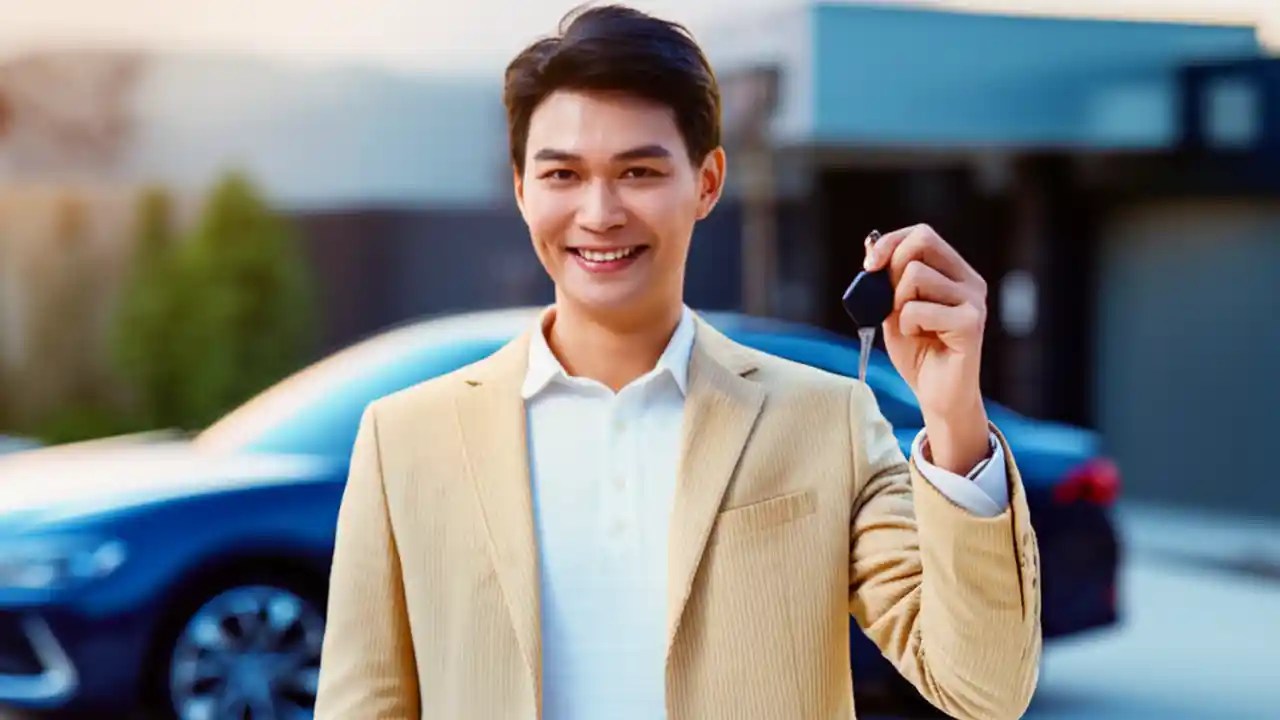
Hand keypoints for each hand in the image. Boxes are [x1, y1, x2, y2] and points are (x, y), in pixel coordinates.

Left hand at [863, 224, 990, 473]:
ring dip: (899, 306)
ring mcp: (974, 301)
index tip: (869, 265)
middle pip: (921, 243)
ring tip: (914, 328)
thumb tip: (871, 244)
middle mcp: (970, 281)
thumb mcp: (894, 309)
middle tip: (891, 303)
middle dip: (891, 270)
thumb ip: (887, 279)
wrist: (938, 396)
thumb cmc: (919, 353)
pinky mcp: (970, 324)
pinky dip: (908, 325)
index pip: (923, 234)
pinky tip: (922, 340)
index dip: (890, 242)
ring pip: (914, 275)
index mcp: (956, 273)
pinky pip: (918, 308)